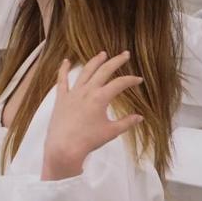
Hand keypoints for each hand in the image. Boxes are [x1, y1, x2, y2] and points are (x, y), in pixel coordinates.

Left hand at [41, 52, 142, 180]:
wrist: (64, 147)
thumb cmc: (89, 140)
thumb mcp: (111, 132)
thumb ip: (127, 122)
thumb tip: (140, 117)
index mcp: (100, 98)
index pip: (119, 84)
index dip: (131, 80)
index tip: (139, 80)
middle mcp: (87, 91)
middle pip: (103, 71)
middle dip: (116, 61)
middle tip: (125, 54)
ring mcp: (72, 93)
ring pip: (85, 72)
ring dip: (94, 61)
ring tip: (102, 53)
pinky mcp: (61, 98)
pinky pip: (62, 80)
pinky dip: (63, 70)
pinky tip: (66, 61)